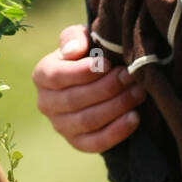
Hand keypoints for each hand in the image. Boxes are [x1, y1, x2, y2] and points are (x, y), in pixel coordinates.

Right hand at [32, 24, 146, 152]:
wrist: (99, 78)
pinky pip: (95, 143)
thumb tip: (72, 51)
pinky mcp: (78, 142)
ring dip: (116, 107)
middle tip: (130, 76)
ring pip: (87, 121)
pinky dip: (116, 132)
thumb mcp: (81, 38)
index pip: (58, 77)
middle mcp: (46, 103)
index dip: (84, 72)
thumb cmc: (89, 54)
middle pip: (75, 100)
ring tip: (138, 92)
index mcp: (43, 75)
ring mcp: (61, 126)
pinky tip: (134, 117)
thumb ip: (74, 38)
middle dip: (107, 88)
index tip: (108, 64)